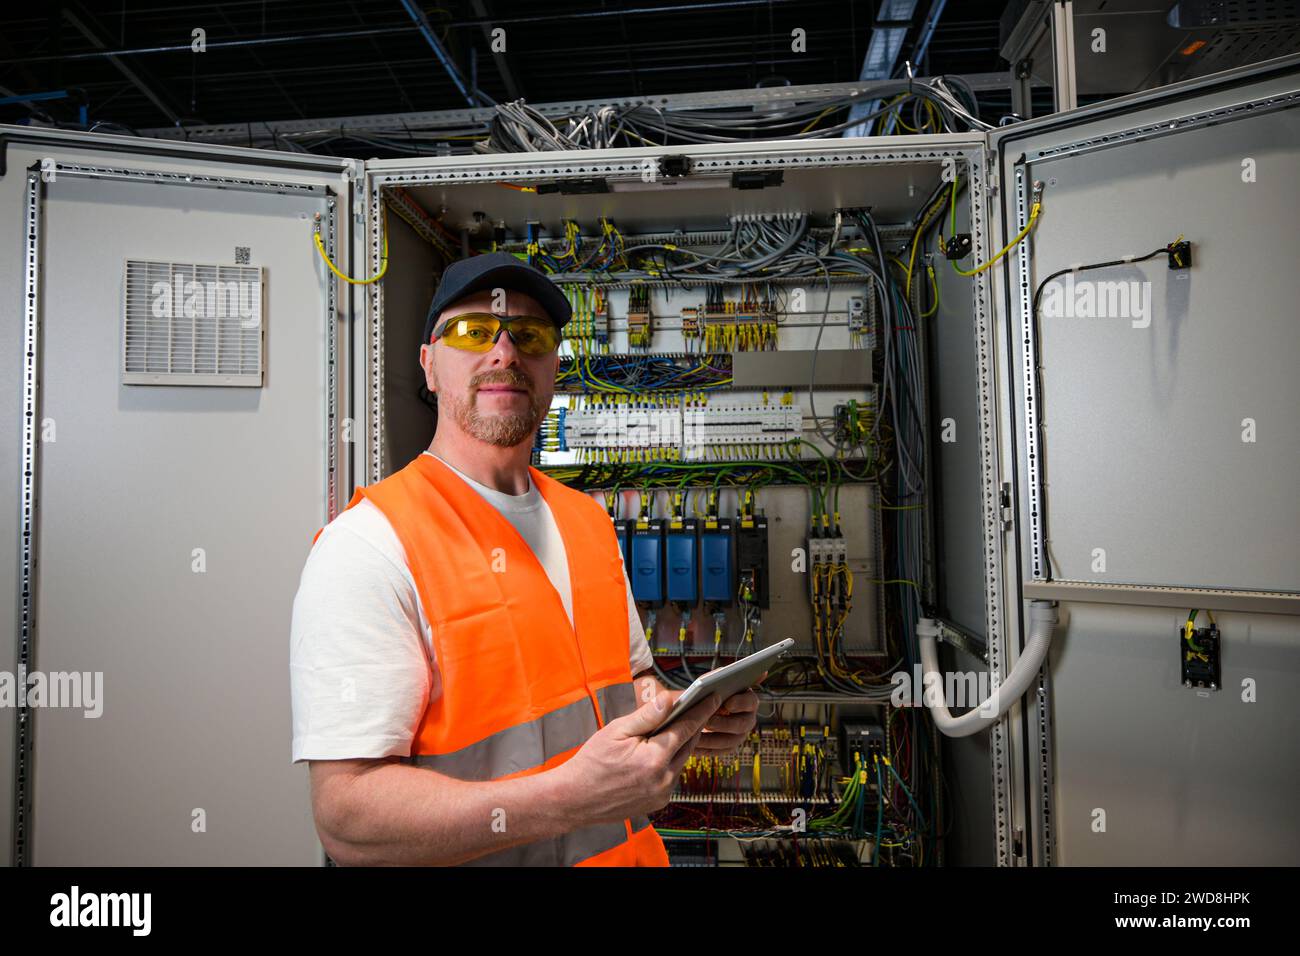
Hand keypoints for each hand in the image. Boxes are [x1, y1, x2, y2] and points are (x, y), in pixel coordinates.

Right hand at [557, 688, 719, 822]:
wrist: (575, 799)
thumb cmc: (592, 762)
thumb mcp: (616, 731)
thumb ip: (647, 716)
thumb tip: (669, 700)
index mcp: (654, 759)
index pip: (686, 728)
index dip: (701, 710)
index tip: (714, 697)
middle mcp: (663, 779)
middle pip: (688, 745)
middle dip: (694, 726)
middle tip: (701, 707)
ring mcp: (662, 794)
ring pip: (681, 762)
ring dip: (681, 745)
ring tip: (681, 727)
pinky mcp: (658, 802)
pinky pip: (671, 777)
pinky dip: (670, 763)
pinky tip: (663, 751)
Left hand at [695, 671, 763, 754]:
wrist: (692, 709)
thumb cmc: (703, 693)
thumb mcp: (708, 682)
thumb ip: (717, 677)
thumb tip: (728, 673)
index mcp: (747, 699)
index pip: (752, 702)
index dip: (741, 703)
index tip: (728, 703)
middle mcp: (747, 718)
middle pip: (743, 724)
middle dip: (724, 723)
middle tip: (708, 721)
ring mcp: (739, 734)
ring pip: (731, 741)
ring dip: (713, 739)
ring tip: (696, 736)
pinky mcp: (727, 746)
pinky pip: (720, 752)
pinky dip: (706, 749)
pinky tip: (693, 747)